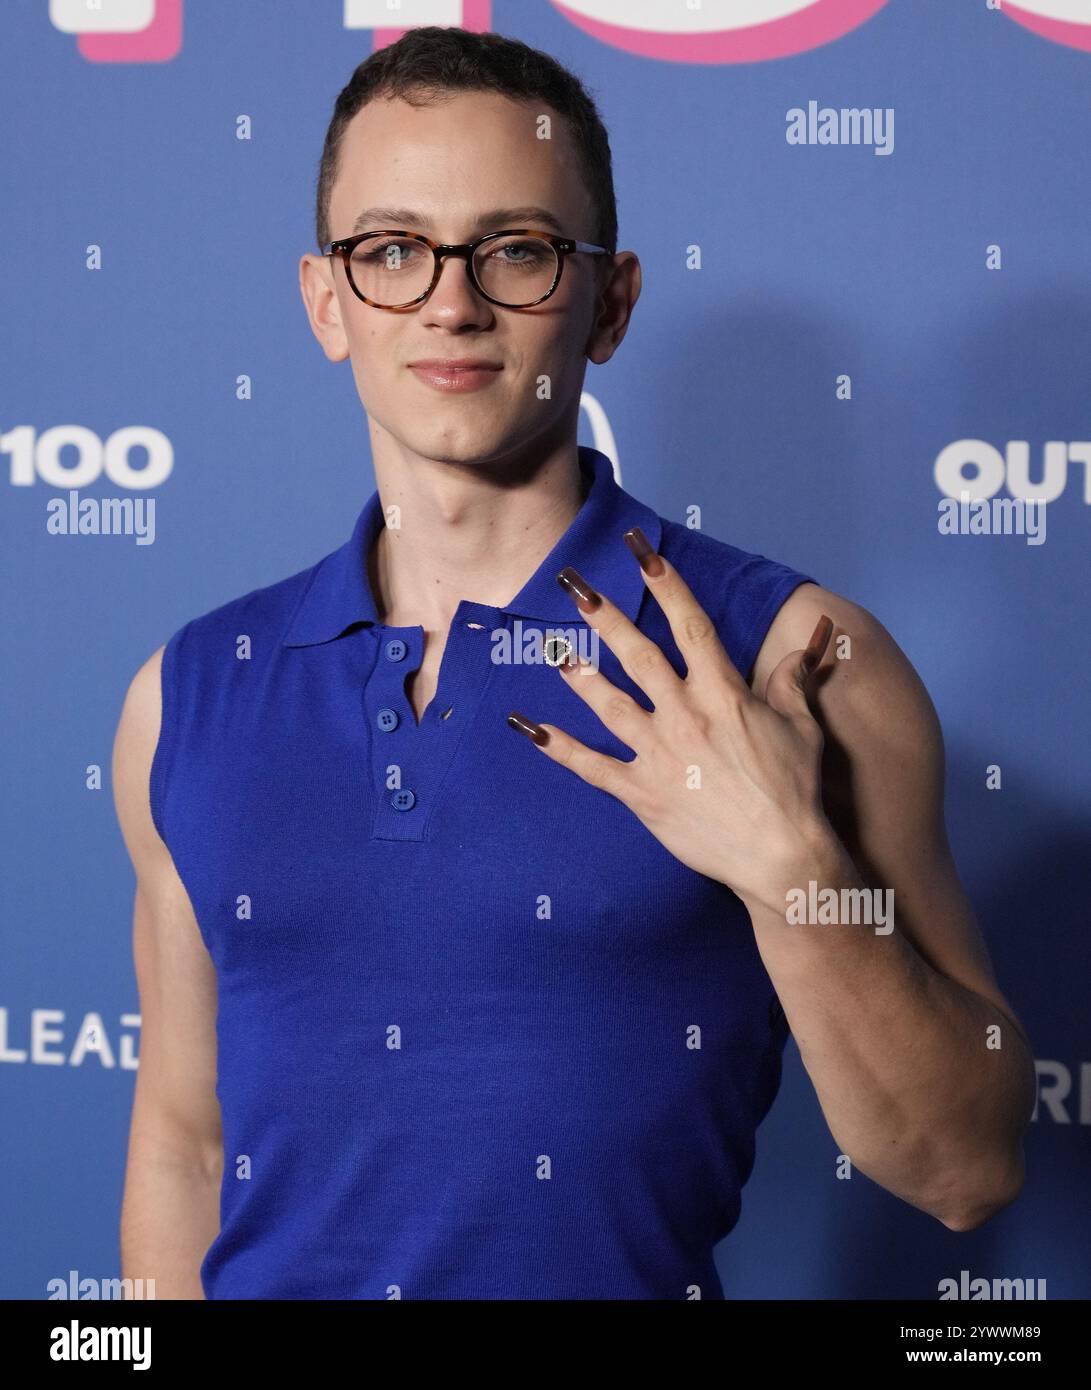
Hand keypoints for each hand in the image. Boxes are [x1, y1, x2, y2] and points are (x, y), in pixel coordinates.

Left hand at [506, 527, 838, 911]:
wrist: (781, 857)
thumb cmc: (794, 791)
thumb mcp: (801, 726)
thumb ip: (792, 679)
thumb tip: (814, 639)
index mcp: (724, 694)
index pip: (690, 625)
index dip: (666, 583)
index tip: (642, 551)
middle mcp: (686, 716)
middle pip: (638, 655)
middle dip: (605, 616)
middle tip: (575, 584)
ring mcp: (659, 755)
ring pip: (609, 704)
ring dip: (578, 674)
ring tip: (551, 648)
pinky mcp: (641, 793)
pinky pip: (590, 765)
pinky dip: (556, 746)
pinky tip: (526, 726)